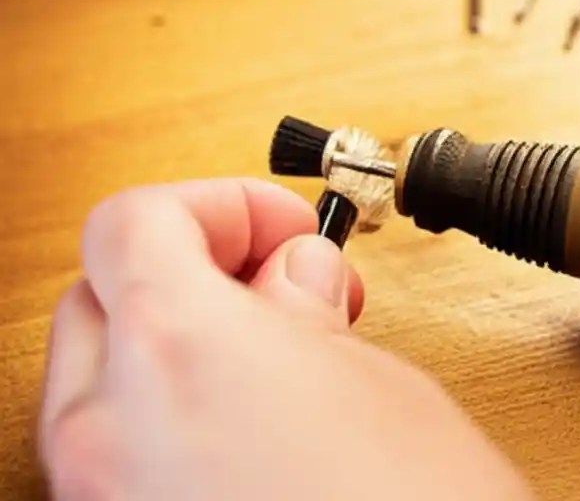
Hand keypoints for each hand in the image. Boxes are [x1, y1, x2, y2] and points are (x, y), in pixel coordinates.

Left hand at [38, 178, 532, 500]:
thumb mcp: (384, 387)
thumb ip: (313, 316)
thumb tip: (293, 282)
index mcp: (176, 350)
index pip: (135, 222)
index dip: (217, 205)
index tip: (281, 227)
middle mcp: (108, 429)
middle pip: (100, 294)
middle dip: (191, 272)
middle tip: (285, 288)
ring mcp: (101, 499)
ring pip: (101, 381)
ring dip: (177, 348)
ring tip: (280, 365)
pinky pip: (120, 455)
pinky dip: (172, 421)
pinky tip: (258, 434)